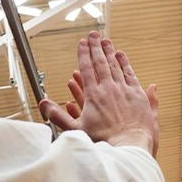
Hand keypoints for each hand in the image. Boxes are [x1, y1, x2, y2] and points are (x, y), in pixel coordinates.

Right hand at [40, 32, 159, 154]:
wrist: (129, 146)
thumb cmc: (104, 142)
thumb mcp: (76, 130)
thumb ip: (58, 115)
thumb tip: (43, 104)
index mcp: (94, 95)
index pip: (87, 69)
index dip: (84, 54)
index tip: (82, 43)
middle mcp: (109, 89)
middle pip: (101, 62)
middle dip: (96, 47)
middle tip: (93, 35)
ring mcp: (124, 90)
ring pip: (116, 65)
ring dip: (110, 52)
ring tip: (106, 41)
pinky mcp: (137, 95)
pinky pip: (130, 74)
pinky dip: (125, 64)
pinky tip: (122, 56)